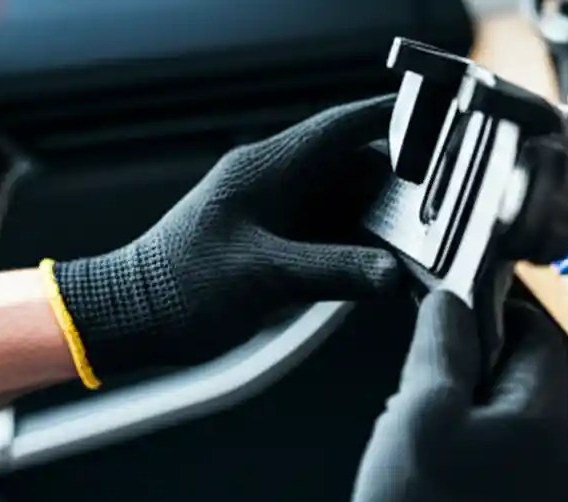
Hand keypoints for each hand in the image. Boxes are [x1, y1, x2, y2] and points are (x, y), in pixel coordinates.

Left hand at [51, 95, 400, 377]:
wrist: (131, 317)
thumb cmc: (178, 286)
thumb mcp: (265, 277)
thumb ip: (334, 271)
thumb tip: (391, 274)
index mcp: (266, 169)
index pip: (339, 128)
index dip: (387, 119)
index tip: (430, 120)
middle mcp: (274, 183)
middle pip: (351, 167)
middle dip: (394, 183)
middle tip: (435, 205)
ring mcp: (275, 214)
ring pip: (344, 203)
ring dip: (377, 220)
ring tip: (414, 241)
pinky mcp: (275, 244)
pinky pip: (329, 234)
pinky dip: (357, 246)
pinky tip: (379, 265)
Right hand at [336, 291, 567, 501]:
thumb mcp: (419, 410)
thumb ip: (441, 344)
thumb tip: (451, 301)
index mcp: (545, 423)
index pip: (541, 336)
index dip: (498, 313)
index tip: (458, 311)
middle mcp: (560, 464)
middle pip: (523, 387)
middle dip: (469, 376)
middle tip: (418, 391)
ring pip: (508, 435)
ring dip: (464, 425)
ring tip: (415, 449)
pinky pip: (501, 480)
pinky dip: (467, 469)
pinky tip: (427, 491)